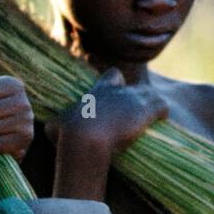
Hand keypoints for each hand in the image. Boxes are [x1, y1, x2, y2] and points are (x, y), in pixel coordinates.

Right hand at [45, 67, 167, 153]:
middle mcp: (117, 90)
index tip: (114, 98)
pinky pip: (162, 107)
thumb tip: (50, 128)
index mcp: (96, 91)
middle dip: (135, 99)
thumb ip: (56, 124)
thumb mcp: (54, 127)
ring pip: (150, 94)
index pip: (113, 76)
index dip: (116, 85)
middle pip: (134, 86)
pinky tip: (162, 122)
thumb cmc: (66, 134)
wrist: (84, 138)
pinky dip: (163, 114)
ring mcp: (134, 98)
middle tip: (133, 117)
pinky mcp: (148, 108)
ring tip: (151, 121)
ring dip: (151, 106)